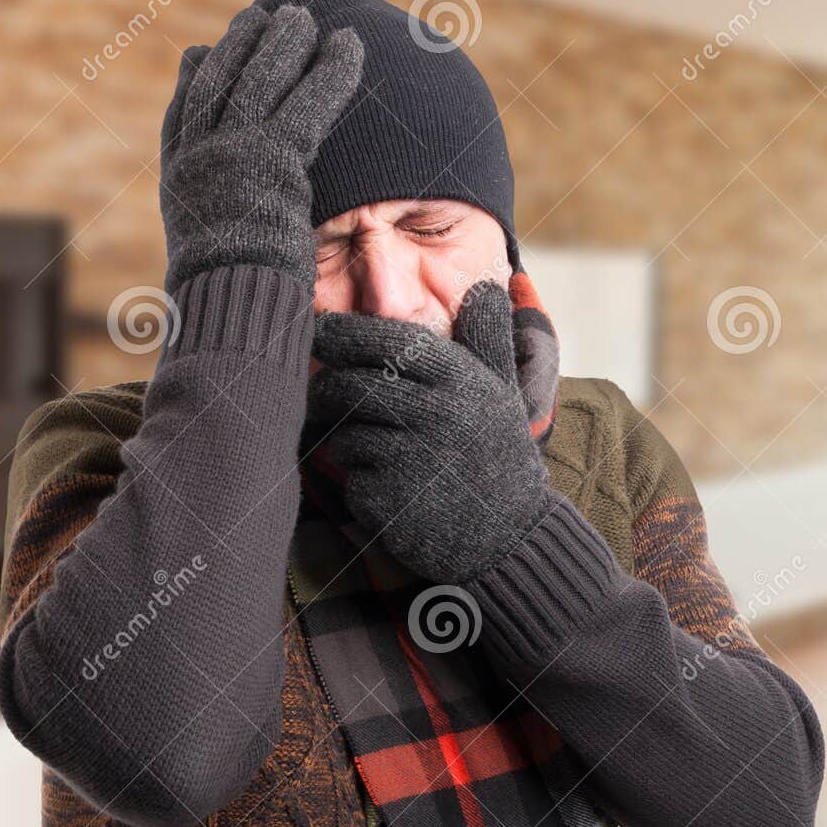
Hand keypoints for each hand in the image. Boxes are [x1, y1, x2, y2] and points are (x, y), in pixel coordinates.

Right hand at [159, 5, 362, 293]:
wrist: (231, 313)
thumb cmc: (232, 310)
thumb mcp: (215, 267)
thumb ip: (221, 234)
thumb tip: (225, 241)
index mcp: (180, 185)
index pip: (183, 118)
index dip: (195, 81)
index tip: (202, 54)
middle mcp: (197, 161)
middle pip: (218, 82)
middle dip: (242, 46)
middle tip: (263, 16)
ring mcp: (230, 154)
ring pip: (261, 80)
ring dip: (286, 43)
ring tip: (305, 17)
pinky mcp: (271, 158)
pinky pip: (309, 103)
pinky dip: (331, 71)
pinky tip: (350, 47)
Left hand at [307, 280, 551, 582]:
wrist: (508, 538)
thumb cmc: (497, 459)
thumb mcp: (502, 395)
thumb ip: (487, 341)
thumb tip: (484, 287)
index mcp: (460, 381)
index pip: (389, 341)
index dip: (344, 332)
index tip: (318, 331)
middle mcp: (436, 413)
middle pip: (352, 385)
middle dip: (326, 389)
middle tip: (319, 395)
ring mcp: (411, 458)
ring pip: (346, 433)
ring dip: (349, 442)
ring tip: (377, 454)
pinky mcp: (389, 500)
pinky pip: (350, 477)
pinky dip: (359, 483)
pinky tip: (390, 492)